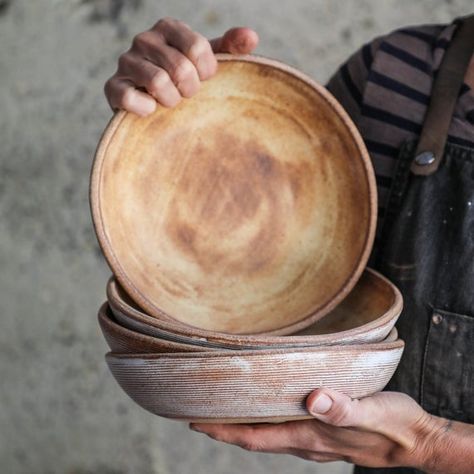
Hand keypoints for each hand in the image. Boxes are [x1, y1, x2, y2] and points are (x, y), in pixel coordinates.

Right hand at [104, 18, 258, 115]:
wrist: (153, 104)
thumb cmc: (185, 80)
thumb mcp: (207, 62)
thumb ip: (230, 47)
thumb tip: (252, 37)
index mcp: (169, 28)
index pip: (198, 48)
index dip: (206, 73)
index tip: (202, 79)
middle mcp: (144, 39)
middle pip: (180, 68)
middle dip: (190, 91)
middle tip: (186, 95)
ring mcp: (126, 62)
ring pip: (157, 82)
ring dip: (171, 101)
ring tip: (170, 102)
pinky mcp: (113, 87)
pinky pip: (129, 98)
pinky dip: (145, 109)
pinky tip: (150, 110)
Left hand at [190, 388, 447, 468]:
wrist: (418, 441)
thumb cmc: (397, 426)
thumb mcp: (374, 412)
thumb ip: (344, 408)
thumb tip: (313, 400)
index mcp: (311, 436)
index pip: (255, 437)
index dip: (224, 431)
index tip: (197, 421)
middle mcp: (307, 440)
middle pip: (255, 436)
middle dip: (225, 427)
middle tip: (199, 410)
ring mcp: (316, 438)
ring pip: (268, 432)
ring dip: (243, 422)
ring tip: (223, 405)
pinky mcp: (325, 430)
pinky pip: (285, 427)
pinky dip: (266, 418)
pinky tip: (267, 403)